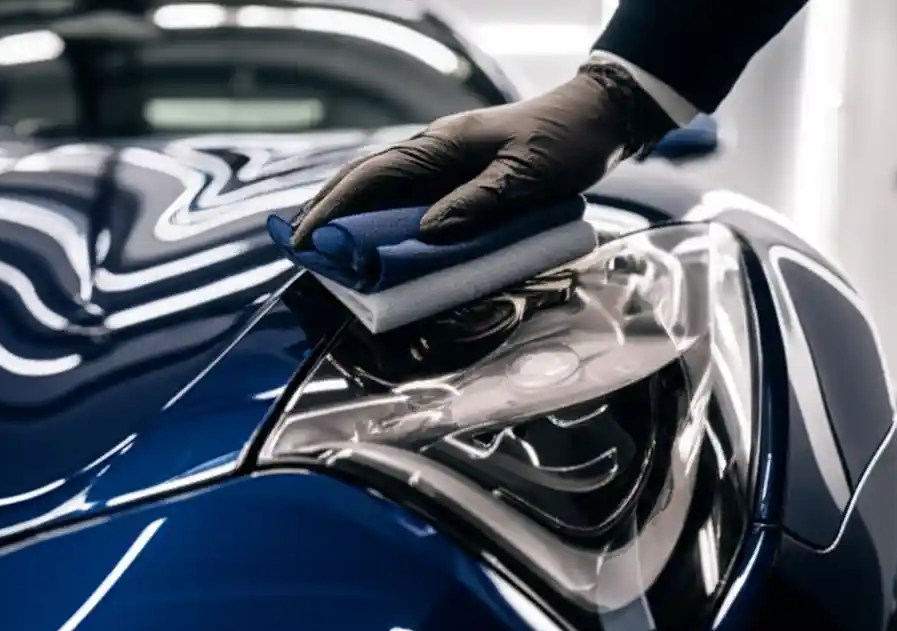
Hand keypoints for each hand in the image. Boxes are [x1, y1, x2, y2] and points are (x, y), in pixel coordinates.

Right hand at [291, 63, 674, 247]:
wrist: (598, 120)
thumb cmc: (565, 143)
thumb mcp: (525, 175)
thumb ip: (477, 202)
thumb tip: (428, 231)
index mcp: (443, 145)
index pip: (374, 176)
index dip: (336, 207)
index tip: (307, 236)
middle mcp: (435, 151)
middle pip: (366, 179)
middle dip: (328, 209)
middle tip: (298, 245)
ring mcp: (444, 162)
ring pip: (382, 188)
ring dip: (349, 214)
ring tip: (320, 244)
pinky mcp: (458, 177)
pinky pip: (408, 197)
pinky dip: (381, 216)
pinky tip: (370, 236)